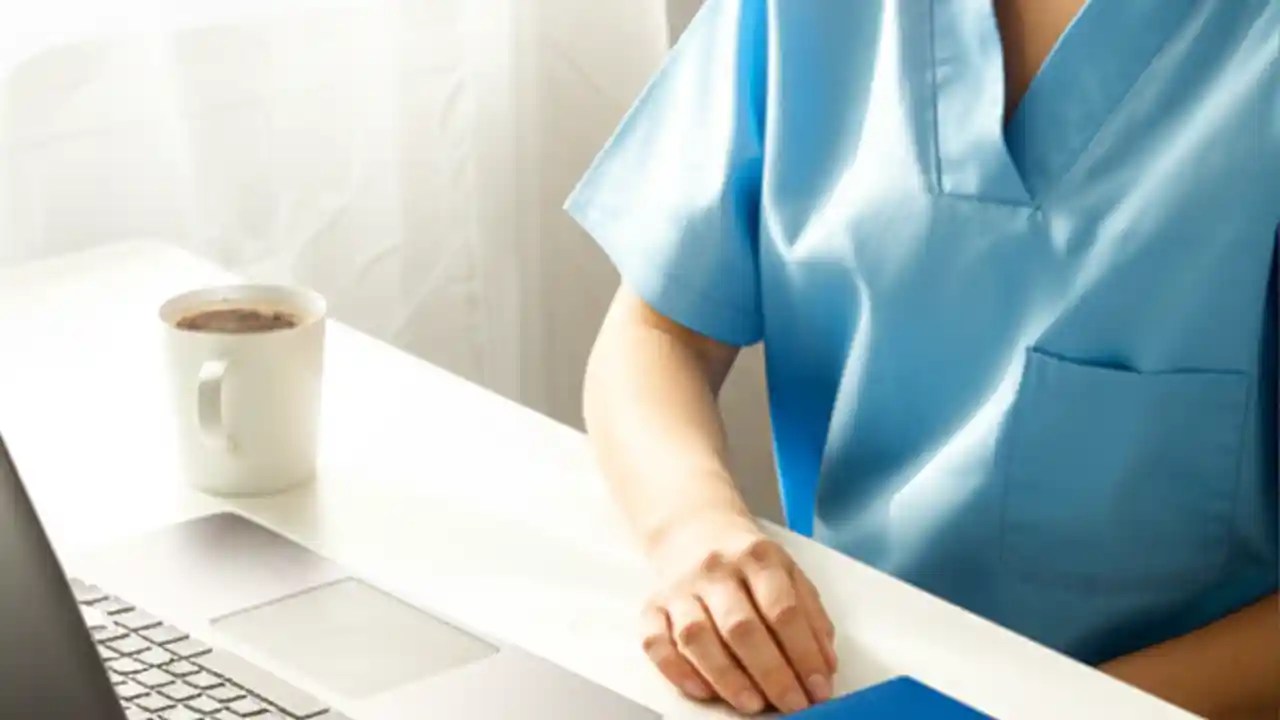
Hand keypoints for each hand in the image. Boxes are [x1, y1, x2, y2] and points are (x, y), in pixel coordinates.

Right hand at [640, 511, 837, 714]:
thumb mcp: (788, 572)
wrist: (694, 528)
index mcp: (757, 558)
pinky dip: (678, 672)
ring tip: (753, 704)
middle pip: (740, 627)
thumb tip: (824, 668)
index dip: (803, 654)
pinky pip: (655, 643)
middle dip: (771, 674)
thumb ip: (811, 616)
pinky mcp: (652, 606)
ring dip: (727, 678)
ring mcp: (679, 588)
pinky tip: (704, 692)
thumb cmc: (747, 561)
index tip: (818, 689)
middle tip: (792, 704)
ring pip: (696, 637)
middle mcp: (715, 570)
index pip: (782, 610)